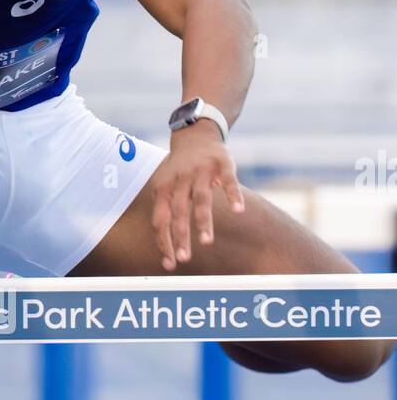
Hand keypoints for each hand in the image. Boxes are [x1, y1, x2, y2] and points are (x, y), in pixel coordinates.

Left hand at [151, 121, 243, 269]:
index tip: (171, 264)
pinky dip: (233, 195)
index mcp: (163, 189)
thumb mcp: (165, 188)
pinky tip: (238, 211)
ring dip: (204, 221)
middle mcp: (180, 180)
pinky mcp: (222, 164)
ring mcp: (201, 171)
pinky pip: (228, 181)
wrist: (195, 135)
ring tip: (206, 242)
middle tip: (184, 258)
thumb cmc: (179, 172)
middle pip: (179, 212)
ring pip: (202, 199)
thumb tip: (166, 254)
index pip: (160, 219)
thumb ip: (166, 215)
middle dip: (181, 236)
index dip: (164, 242)